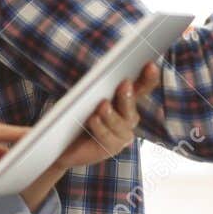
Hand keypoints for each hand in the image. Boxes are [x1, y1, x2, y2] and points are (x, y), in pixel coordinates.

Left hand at [16, 63, 156, 209]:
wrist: (62, 143)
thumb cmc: (75, 114)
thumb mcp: (87, 94)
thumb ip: (99, 83)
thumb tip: (103, 68)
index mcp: (125, 99)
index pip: (142, 87)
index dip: (148, 77)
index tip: (150, 65)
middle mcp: (128, 117)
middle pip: (132, 106)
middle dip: (128, 95)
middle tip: (125, 84)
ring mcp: (122, 134)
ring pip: (122, 123)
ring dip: (112, 114)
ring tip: (103, 105)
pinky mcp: (111, 148)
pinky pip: (108, 137)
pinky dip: (100, 127)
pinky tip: (93, 119)